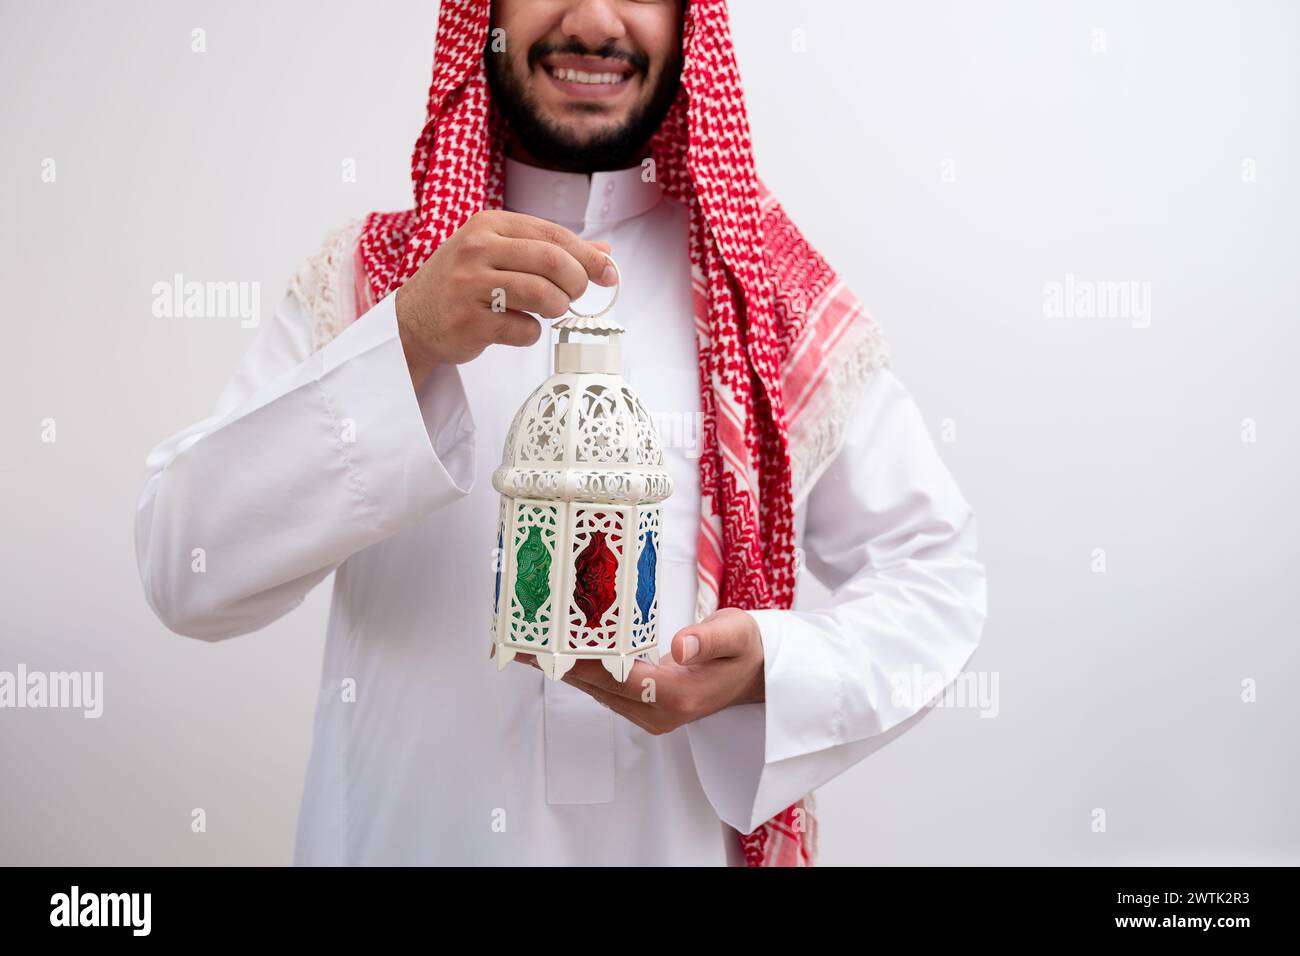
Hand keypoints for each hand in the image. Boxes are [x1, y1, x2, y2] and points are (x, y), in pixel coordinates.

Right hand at [394, 210, 614, 388]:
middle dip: (575, 282)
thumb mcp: (501, 253)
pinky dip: (531, 332)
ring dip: (557, 308)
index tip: (608, 274)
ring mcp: (469, 285)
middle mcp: (477, 249)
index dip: (588, 256)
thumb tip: (605, 253)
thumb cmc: (464, 283)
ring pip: (541, 294)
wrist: (412, 318)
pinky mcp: (468, 321)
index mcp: (489, 225)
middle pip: (552, 261)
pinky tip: (519, 327)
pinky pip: (522, 328)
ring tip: (549, 311)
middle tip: (573, 296)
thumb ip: (551, 250)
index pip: (553, 235)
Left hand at [514, 608, 765, 734]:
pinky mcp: (646, 708)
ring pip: (597, 690)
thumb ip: (708, 639)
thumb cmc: (747, 649)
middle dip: (558, 664)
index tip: (546, 645)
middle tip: (522, 638)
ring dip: (564, 668)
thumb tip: (679, 645)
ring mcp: (650, 714)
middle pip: (597, 686)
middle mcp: (658, 713)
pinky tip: (562, 651)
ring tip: (531, 642)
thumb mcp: (736, 634)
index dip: (577, 661)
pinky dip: (582, 670)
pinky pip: (606, 689)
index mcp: (677, 697)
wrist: (758, 675)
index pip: (615, 676)